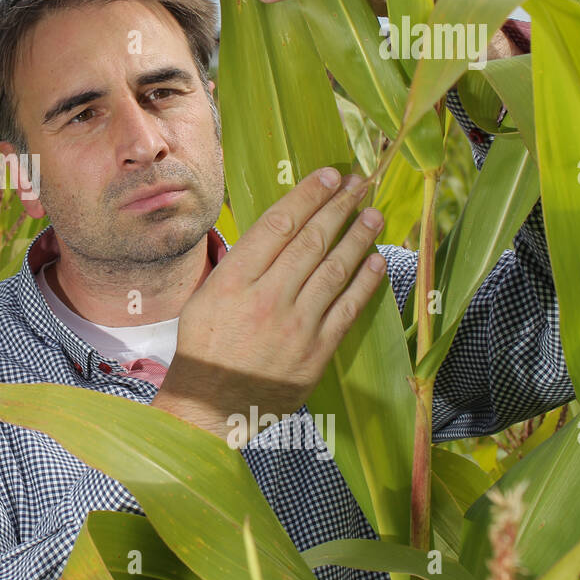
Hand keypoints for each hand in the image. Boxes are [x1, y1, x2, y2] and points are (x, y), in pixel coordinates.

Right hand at [152, 167, 386, 443]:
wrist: (212, 404)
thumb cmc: (204, 347)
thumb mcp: (205, 297)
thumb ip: (238, 265)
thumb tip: (274, 233)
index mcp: (234, 280)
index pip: (278, 225)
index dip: (308, 195)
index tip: (328, 175)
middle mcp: (266, 297)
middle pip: (311, 240)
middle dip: (337, 206)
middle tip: (358, 183)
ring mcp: (295, 324)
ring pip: (334, 269)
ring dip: (357, 237)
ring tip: (372, 214)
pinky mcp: (316, 350)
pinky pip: (346, 308)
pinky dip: (364, 282)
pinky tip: (375, 261)